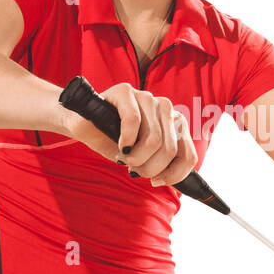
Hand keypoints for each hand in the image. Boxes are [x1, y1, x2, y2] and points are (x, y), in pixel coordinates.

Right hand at [65, 81, 198, 188]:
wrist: (85, 126)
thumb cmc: (115, 142)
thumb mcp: (143, 159)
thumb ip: (162, 165)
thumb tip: (175, 182)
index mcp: (175, 125)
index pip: (188, 155)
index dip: (174, 174)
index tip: (156, 181)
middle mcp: (165, 108)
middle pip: (169, 150)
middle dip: (150, 168)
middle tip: (133, 169)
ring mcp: (146, 97)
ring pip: (154, 140)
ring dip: (136, 157)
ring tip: (124, 157)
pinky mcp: (125, 91)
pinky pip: (133, 121)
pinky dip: (126, 140)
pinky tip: (120, 145)